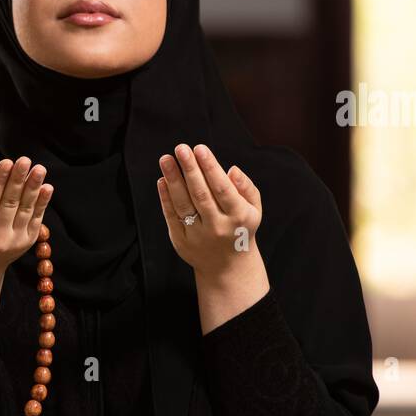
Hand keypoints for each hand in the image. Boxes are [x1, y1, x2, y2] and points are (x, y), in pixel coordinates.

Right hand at [0, 156, 52, 291]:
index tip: (6, 162)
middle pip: (8, 204)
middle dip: (17, 181)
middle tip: (24, 160)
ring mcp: (13, 242)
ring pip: (24, 210)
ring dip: (33, 188)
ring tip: (39, 169)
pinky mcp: (26, 242)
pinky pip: (35, 219)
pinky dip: (42, 203)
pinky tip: (47, 187)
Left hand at [157, 143, 267, 332]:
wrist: (228, 267)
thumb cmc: (241, 228)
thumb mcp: (254, 210)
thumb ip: (246, 188)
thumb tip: (231, 169)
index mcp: (238, 216)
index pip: (222, 188)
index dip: (210, 168)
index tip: (200, 148)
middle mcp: (217, 226)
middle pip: (200, 194)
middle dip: (190, 169)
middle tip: (180, 148)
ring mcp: (198, 235)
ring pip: (183, 204)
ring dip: (173, 180)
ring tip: (165, 159)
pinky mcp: (181, 241)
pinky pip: (171, 216)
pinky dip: (165, 198)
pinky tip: (162, 180)